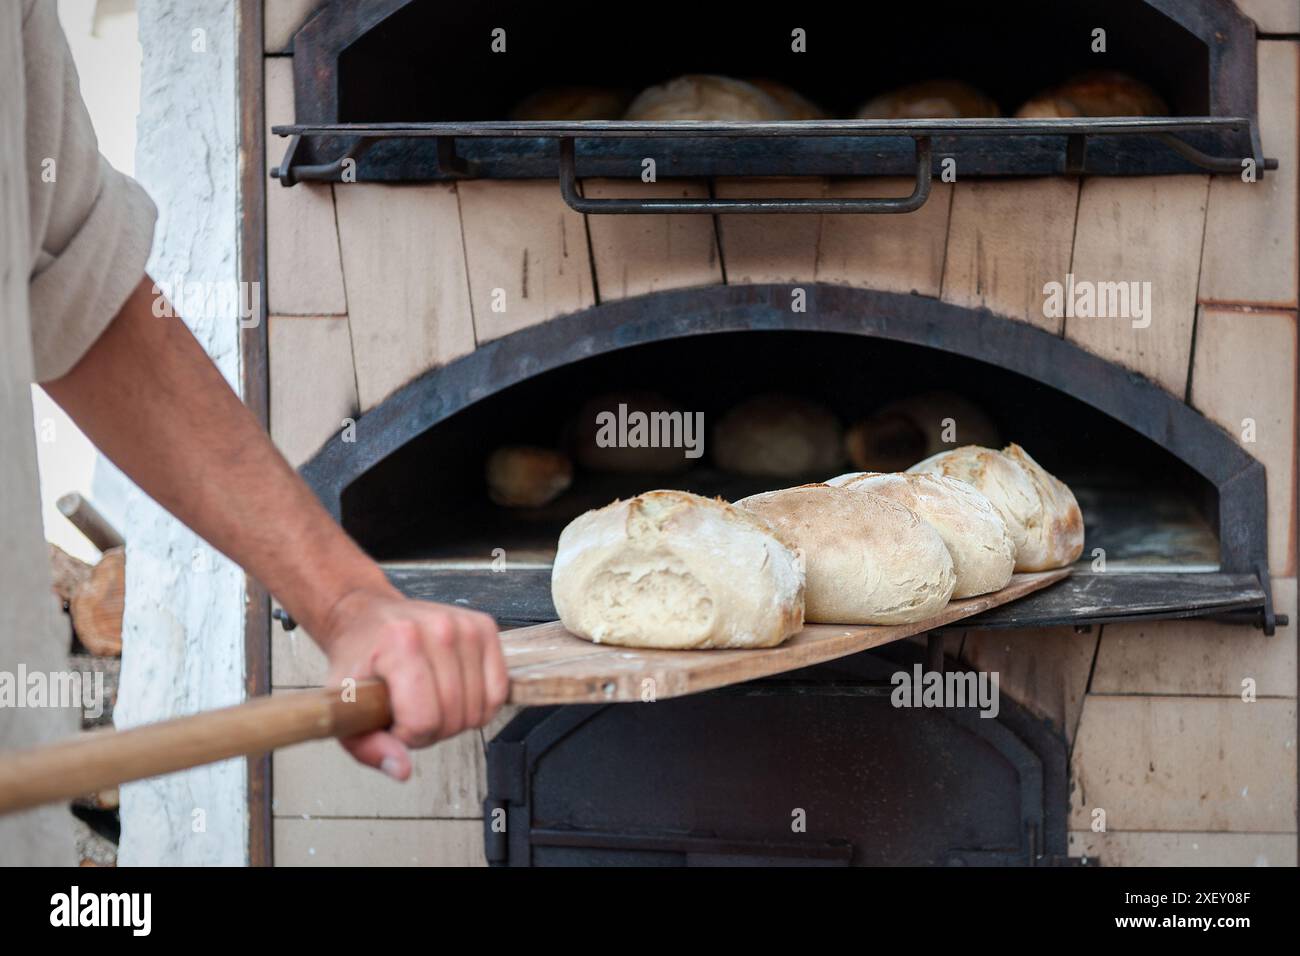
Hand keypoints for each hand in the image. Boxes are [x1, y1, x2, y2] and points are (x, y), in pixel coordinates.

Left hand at [319, 586, 507, 779]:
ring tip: (430, 701)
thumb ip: (369, 747)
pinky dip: (479, 706)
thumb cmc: (359, 661)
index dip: (407, 735)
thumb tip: (402, 770)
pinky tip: (455, 695)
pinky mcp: (485, 628)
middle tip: (410, 711)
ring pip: (479, 709)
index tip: (393, 720)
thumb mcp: (345, 707)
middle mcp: (439, 628)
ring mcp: (466, 627)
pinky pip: (498, 692)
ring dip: (455, 719)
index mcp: (399, 642)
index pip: (423, 720)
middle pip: (453, 717)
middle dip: (431, 730)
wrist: (369, 618)